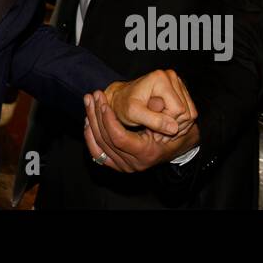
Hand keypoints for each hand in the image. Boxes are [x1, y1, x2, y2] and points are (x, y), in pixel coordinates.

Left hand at [83, 91, 199, 172]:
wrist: (175, 148)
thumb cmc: (172, 132)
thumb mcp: (168, 123)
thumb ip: (158, 114)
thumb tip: (156, 100)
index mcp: (145, 153)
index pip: (119, 137)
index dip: (108, 119)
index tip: (104, 101)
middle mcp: (132, 163)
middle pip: (106, 139)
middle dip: (96, 115)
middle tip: (92, 96)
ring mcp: (123, 166)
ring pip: (99, 144)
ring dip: (91, 120)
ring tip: (88, 101)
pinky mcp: (116, 165)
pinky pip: (97, 153)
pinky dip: (89, 137)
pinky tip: (87, 120)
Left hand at [103, 68, 196, 134]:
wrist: (121, 100)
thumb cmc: (124, 106)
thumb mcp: (133, 114)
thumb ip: (153, 120)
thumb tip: (174, 128)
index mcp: (160, 79)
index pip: (178, 110)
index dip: (167, 123)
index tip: (151, 130)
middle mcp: (171, 77)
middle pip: (186, 112)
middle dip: (172, 126)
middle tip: (155, 132)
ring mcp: (177, 83)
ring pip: (190, 114)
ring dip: (176, 127)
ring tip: (158, 130)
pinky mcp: (179, 91)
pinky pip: (190, 113)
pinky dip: (179, 123)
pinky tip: (164, 126)